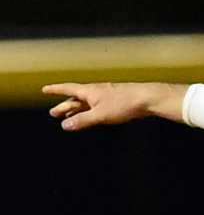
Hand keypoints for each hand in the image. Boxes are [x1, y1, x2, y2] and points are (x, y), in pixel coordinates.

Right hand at [43, 82, 174, 131]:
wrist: (147, 99)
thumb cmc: (123, 104)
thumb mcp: (100, 115)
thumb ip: (82, 120)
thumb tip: (65, 125)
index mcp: (89, 91)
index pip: (68, 89)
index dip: (56, 90)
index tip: (45, 89)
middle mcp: (96, 92)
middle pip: (76, 99)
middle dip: (64, 106)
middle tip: (53, 113)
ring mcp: (105, 97)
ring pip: (86, 104)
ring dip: (76, 110)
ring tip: (67, 117)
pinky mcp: (114, 103)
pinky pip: (96, 107)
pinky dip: (88, 112)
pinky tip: (88, 117)